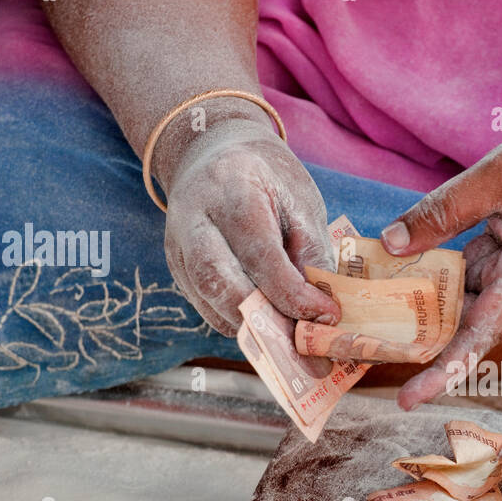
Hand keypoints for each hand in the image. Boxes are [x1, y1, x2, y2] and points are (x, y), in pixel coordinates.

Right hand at [160, 114, 340, 341]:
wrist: (214, 152)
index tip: (326, 316)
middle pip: (219, 280)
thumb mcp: (300, 201)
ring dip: (252, 329)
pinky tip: (269, 329)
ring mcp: (177, 244)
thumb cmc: (267, 178)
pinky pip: (205, 305)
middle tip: (304, 348)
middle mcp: (194, 218)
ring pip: (208, 299)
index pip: (259, 254)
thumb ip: (311, 251)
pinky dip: (238, 323)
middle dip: (265, 320)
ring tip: (293, 347)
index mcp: (232, 190)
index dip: (293, 293)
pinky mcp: (175, 266)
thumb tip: (321, 309)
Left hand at [381, 116, 501, 408]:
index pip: (483, 335)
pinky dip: (433, 280)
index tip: (410, 398)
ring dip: (420, 309)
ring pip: (459, 305)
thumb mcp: (496, 175)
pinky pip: (463, 281)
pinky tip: (395, 271)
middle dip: (419, 346)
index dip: (446, 370)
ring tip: (367, 315)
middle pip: (464, 330)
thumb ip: (442, 211)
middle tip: (364, 355)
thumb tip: (390, 244)